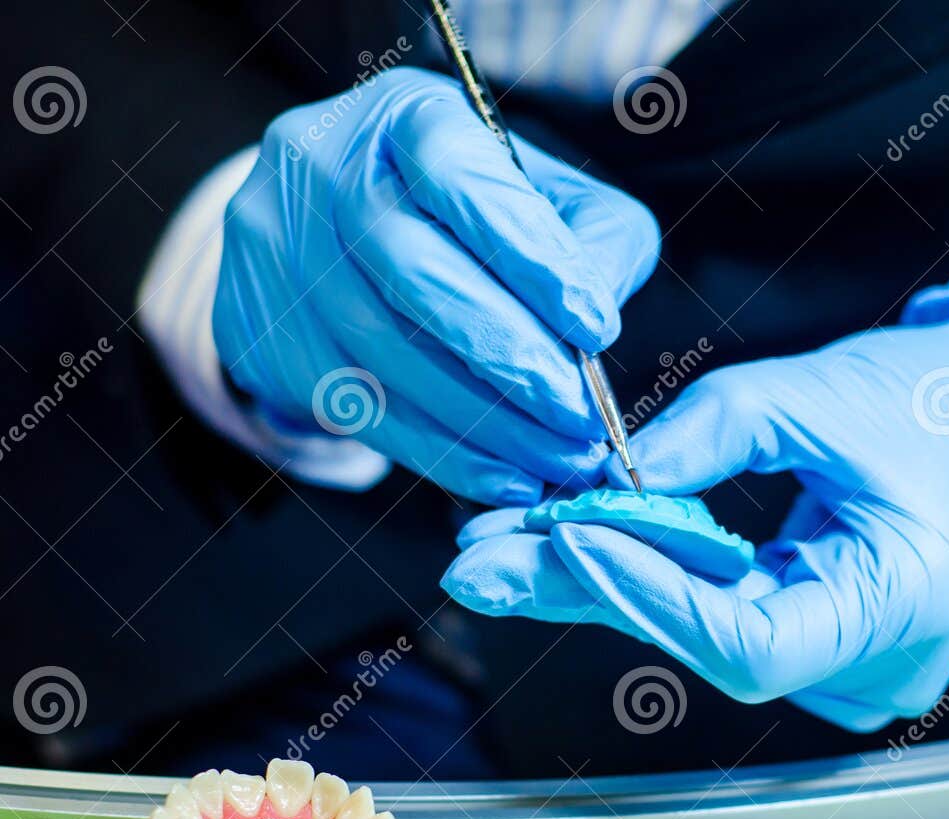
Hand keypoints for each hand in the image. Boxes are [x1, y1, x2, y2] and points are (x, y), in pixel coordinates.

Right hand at [214, 67, 659, 503]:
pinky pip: (357, 407)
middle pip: (415, 273)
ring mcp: (274, 247)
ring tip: (559, 460)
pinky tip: (503, 478)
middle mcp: (320, 165)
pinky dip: (440, 453)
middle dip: (512, 358)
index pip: (463, 178)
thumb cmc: (473, 217)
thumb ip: (591, 243)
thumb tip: (595, 321)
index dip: (532, 257)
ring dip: (485, 423)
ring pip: (384, 351)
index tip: (598, 329)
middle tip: (582, 419)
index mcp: (404, 115)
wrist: (342, 235)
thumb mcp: (548, 198)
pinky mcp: (257, 326)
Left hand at [443, 283, 948, 729]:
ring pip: (701, 637)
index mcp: (904, 607)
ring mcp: (849, 669)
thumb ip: (715, 432)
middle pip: (704, 646)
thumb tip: (604, 475)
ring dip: (602, 587)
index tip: (567, 534)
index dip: (648, 596)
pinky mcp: (823, 646)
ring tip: (501, 551)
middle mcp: (875, 667)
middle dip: (590, 589)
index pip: (748, 643)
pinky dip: (651, 580)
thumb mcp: (829, 391)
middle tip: (482, 556)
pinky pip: (723, 620)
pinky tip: (569, 552)